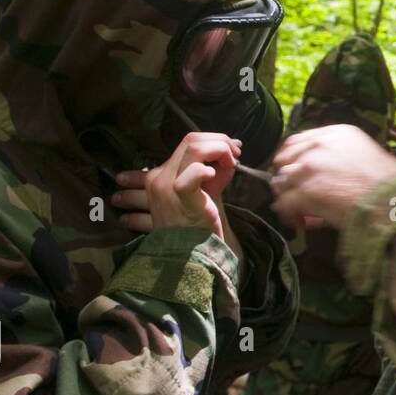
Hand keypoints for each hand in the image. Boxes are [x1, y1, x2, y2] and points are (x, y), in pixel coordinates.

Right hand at [113, 132, 244, 263]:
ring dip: (220, 149)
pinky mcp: (180, 195)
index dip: (214, 141)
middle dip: (220, 141)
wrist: (188, 254)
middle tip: (236, 154)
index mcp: (161, 175)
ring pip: (194, 148)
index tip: (233, 151)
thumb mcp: (202, 193)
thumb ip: (212, 171)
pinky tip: (215, 177)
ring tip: (230, 163)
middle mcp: (159, 177)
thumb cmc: (197, 226)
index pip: (188, 143)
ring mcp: (166, 185)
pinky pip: (194, 172)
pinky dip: (209, 169)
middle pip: (191, 140)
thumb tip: (231, 150)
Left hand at [269, 124, 395, 228]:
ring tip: (297, 210)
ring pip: (281, 181)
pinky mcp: (306, 191)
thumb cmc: (390, 183)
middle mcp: (320, 145)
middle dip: (287, 176)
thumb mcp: (366, 156)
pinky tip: (297, 220)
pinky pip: (284, 204)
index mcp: (337, 133)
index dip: (291, 158)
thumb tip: (325, 177)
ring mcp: (310, 167)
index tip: (292, 170)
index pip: (297, 141)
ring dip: (287, 196)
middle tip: (293, 192)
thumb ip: (341, 158)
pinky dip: (288, 214)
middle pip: (285, 159)